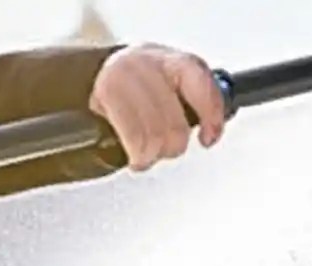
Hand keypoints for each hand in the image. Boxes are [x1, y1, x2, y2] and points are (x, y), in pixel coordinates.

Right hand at [88, 44, 226, 171]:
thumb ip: (199, 105)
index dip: (211, 118)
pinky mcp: (106, 91)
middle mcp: (150, 62)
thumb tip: (211, 133)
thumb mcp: (175, 87)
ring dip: (154, 153)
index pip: (202, 87)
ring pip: (154, 135)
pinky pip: (132, 137)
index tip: (207, 139)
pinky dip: (138, 156)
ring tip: (149, 153)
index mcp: (176, 61)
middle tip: (167, 148)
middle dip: (174, 146)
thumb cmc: (146, 87)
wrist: (100, 72)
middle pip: (175, 125)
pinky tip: (138, 159)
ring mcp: (125, 75)